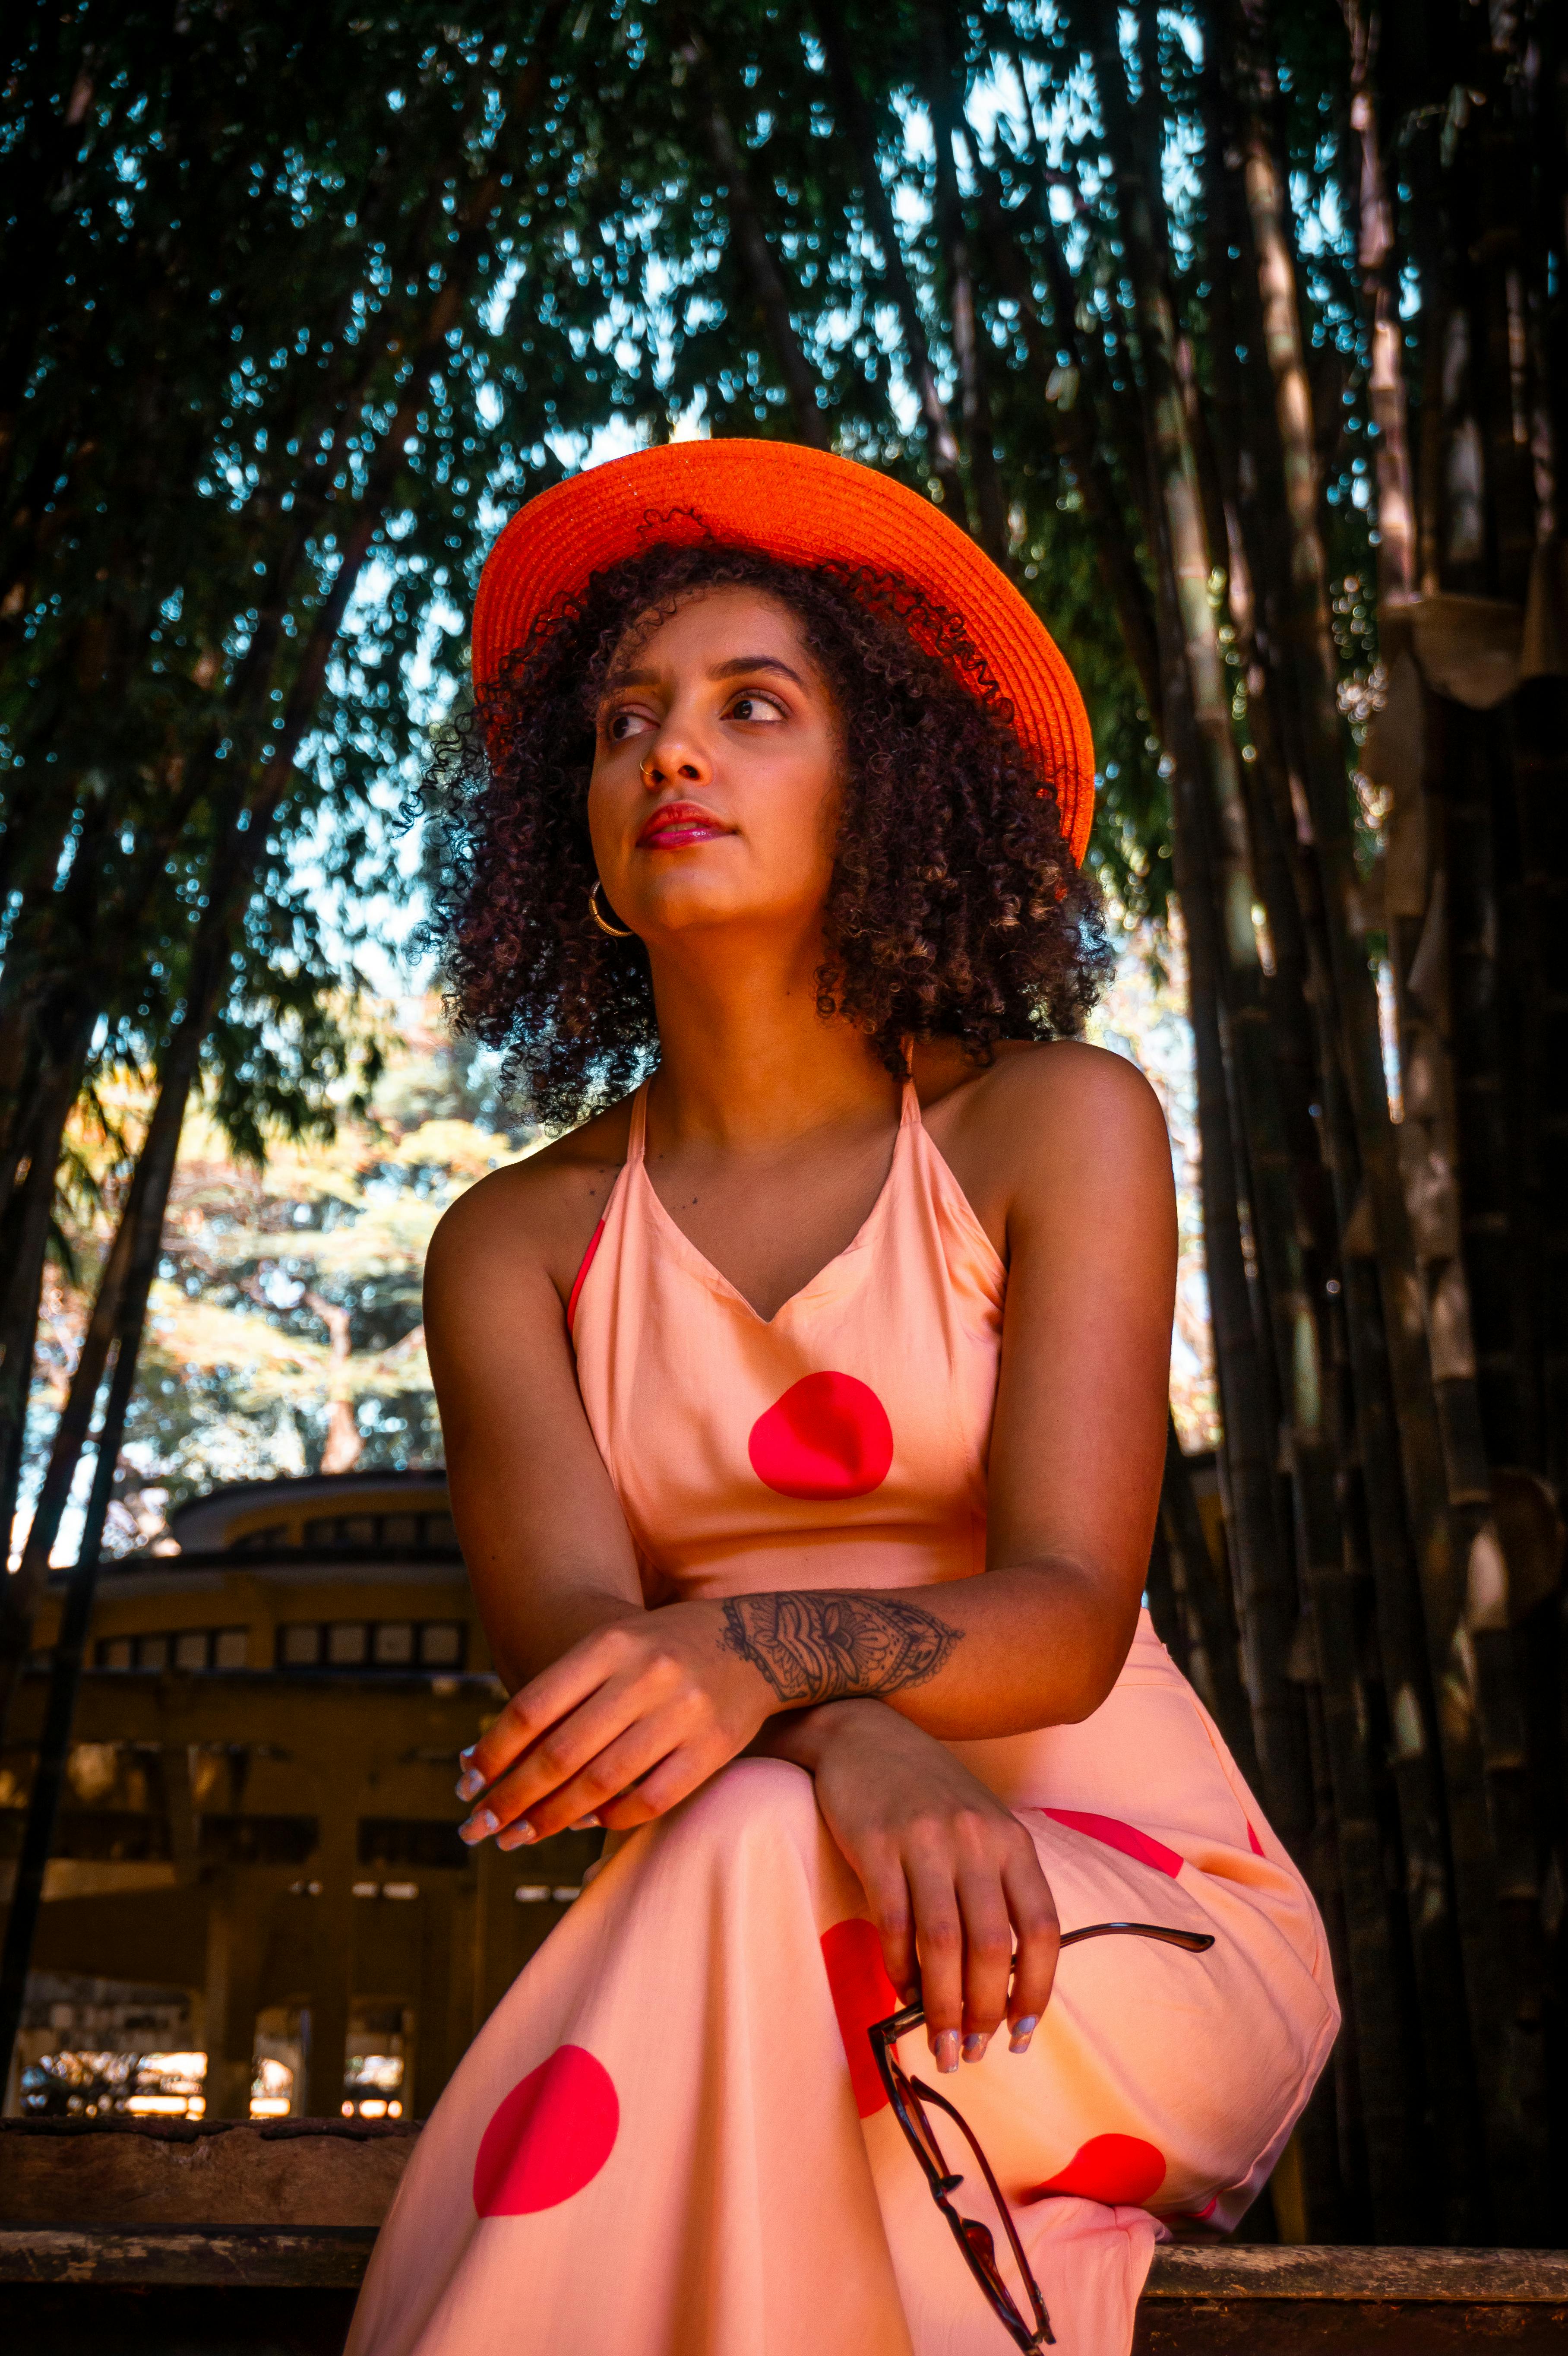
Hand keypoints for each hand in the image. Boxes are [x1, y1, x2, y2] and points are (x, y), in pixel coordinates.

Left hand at [455, 1601, 772, 1846]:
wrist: (758, 1641)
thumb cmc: (663, 1649)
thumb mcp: (612, 1646)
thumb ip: (560, 1693)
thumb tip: (488, 1758)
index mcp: (610, 1644)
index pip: (533, 1707)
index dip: (493, 1751)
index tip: (467, 1782)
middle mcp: (645, 1675)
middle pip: (560, 1753)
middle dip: (512, 1797)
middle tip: (480, 1826)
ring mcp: (682, 1713)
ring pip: (600, 1783)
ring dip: (552, 1818)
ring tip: (521, 1834)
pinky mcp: (712, 1749)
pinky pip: (649, 1799)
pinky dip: (610, 1817)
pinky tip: (585, 1823)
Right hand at [796, 1701, 1058, 2071]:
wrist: (863, 1733)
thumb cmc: (928, 1792)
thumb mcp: (981, 1828)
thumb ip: (997, 1889)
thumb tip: (1002, 1981)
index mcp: (1011, 1841)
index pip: (1042, 1928)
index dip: (1037, 1989)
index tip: (1023, 2034)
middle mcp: (975, 1840)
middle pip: (991, 1946)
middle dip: (985, 2012)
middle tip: (972, 2053)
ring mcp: (925, 1841)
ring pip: (943, 1943)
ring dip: (942, 2005)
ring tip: (939, 2043)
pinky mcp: (876, 1845)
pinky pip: (893, 1923)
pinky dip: (900, 1968)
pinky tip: (902, 1991)